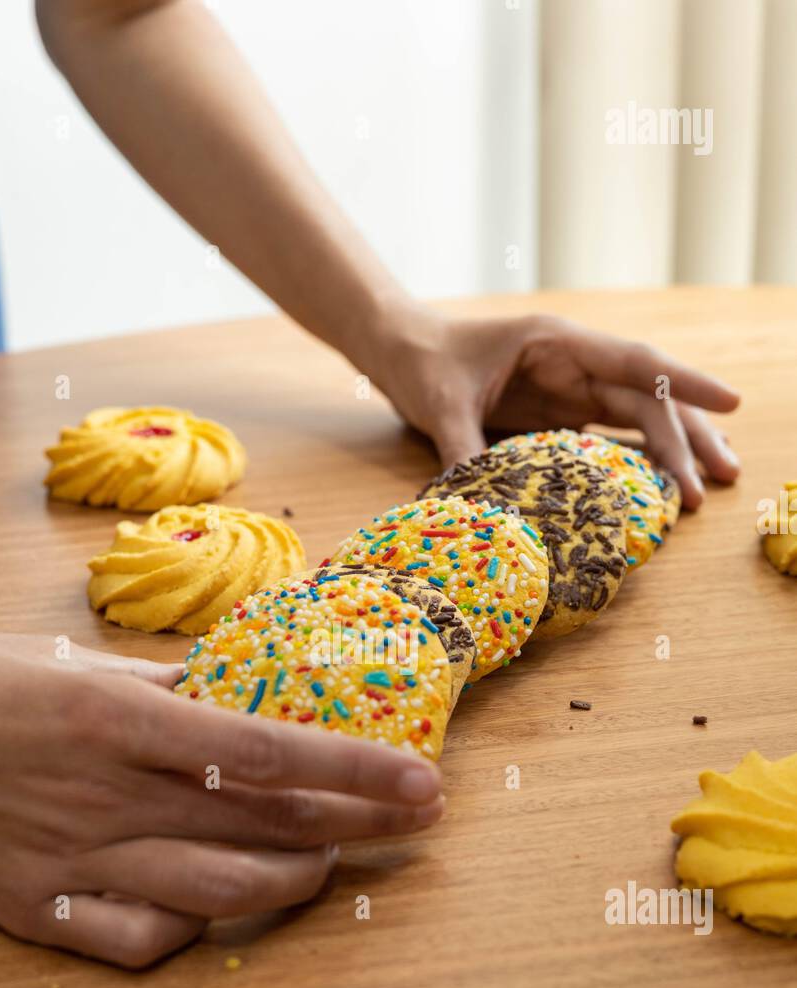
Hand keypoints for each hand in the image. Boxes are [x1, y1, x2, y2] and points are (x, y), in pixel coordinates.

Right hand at [0, 625, 442, 967]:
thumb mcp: (70, 662)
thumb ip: (162, 686)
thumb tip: (240, 690)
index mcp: (117, 722)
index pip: (267, 751)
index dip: (357, 770)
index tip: (423, 780)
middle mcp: (104, 795)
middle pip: (264, 828)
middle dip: (358, 826)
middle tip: (412, 822)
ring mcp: (70, 859)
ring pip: (218, 895)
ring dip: (294, 883)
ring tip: (330, 862)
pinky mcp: (35, 909)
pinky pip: (138, 942)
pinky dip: (195, 931)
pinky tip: (218, 909)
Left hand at [364, 308, 740, 509]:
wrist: (401, 351)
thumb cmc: (422, 362)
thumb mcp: (440, 403)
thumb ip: (463, 448)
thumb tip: (479, 500)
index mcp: (556, 344)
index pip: (633, 362)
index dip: (683, 383)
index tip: (729, 402)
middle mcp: (574, 364)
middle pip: (647, 398)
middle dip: (688, 437)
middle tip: (722, 479)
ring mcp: (570, 390)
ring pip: (638, 418)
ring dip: (675, 450)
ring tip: (711, 486)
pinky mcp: (559, 415)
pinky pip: (610, 438)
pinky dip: (641, 458)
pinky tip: (669, 482)